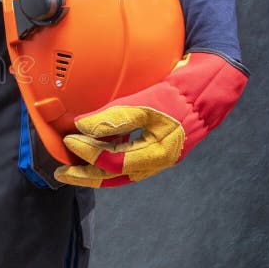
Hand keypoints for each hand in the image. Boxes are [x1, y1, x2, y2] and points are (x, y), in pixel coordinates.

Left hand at [54, 52, 247, 187]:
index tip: (69, 139)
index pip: (114, 160)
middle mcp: (156, 162)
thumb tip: (81, 126)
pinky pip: (127, 163)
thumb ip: (114, 116)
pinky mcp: (154, 151)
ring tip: (73, 168)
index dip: (89, 152)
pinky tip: (95, 152)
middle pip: (114, 176)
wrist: (206, 91)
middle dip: (86, 176)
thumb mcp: (146, 103)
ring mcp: (156, 159)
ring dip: (95, 171)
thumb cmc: (179, 95)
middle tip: (62, 174)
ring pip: (120, 173)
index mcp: (156, 154)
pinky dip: (109, 161)